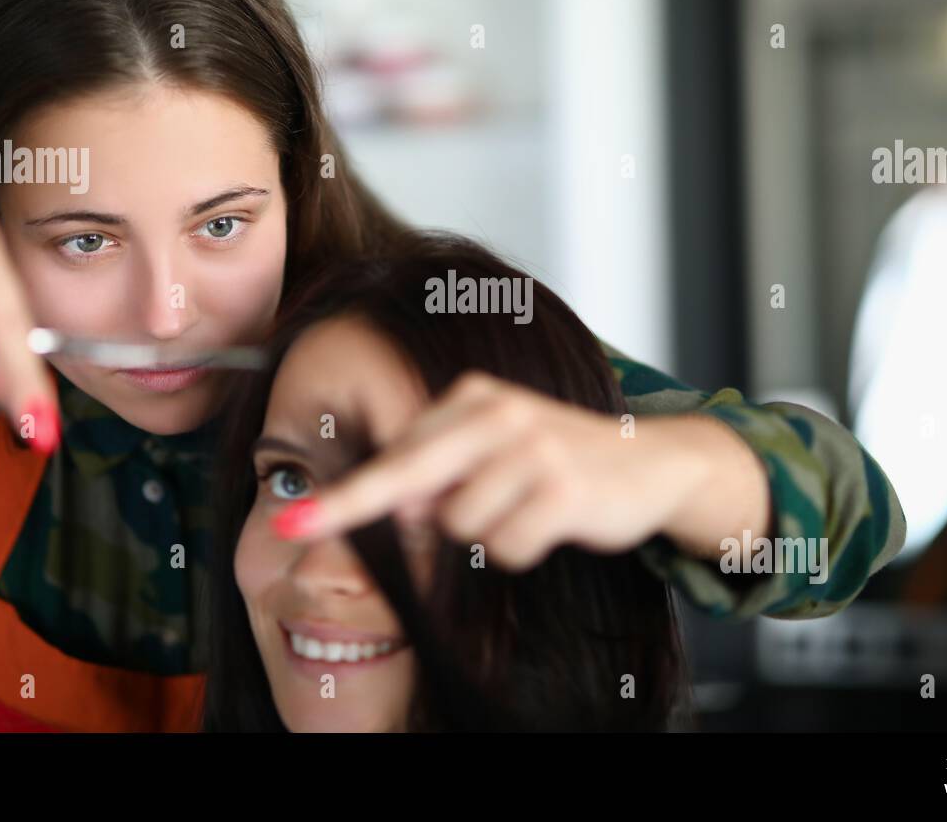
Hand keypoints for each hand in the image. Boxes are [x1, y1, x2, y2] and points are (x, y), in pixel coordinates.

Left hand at [271, 370, 770, 570]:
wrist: (650, 463)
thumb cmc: (562, 460)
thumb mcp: (498, 451)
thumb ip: (446, 473)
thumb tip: (403, 507)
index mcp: (475, 398)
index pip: (397, 454)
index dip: (346, 494)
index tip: (296, 517)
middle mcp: (499, 414)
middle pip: (408, 477)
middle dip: (354, 504)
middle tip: (299, 527)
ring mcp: (532, 449)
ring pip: (462, 525)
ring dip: (489, 534)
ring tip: (529, 509)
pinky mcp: (562, 488)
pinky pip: (508, 546)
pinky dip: (523, 548)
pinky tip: (554, 522)